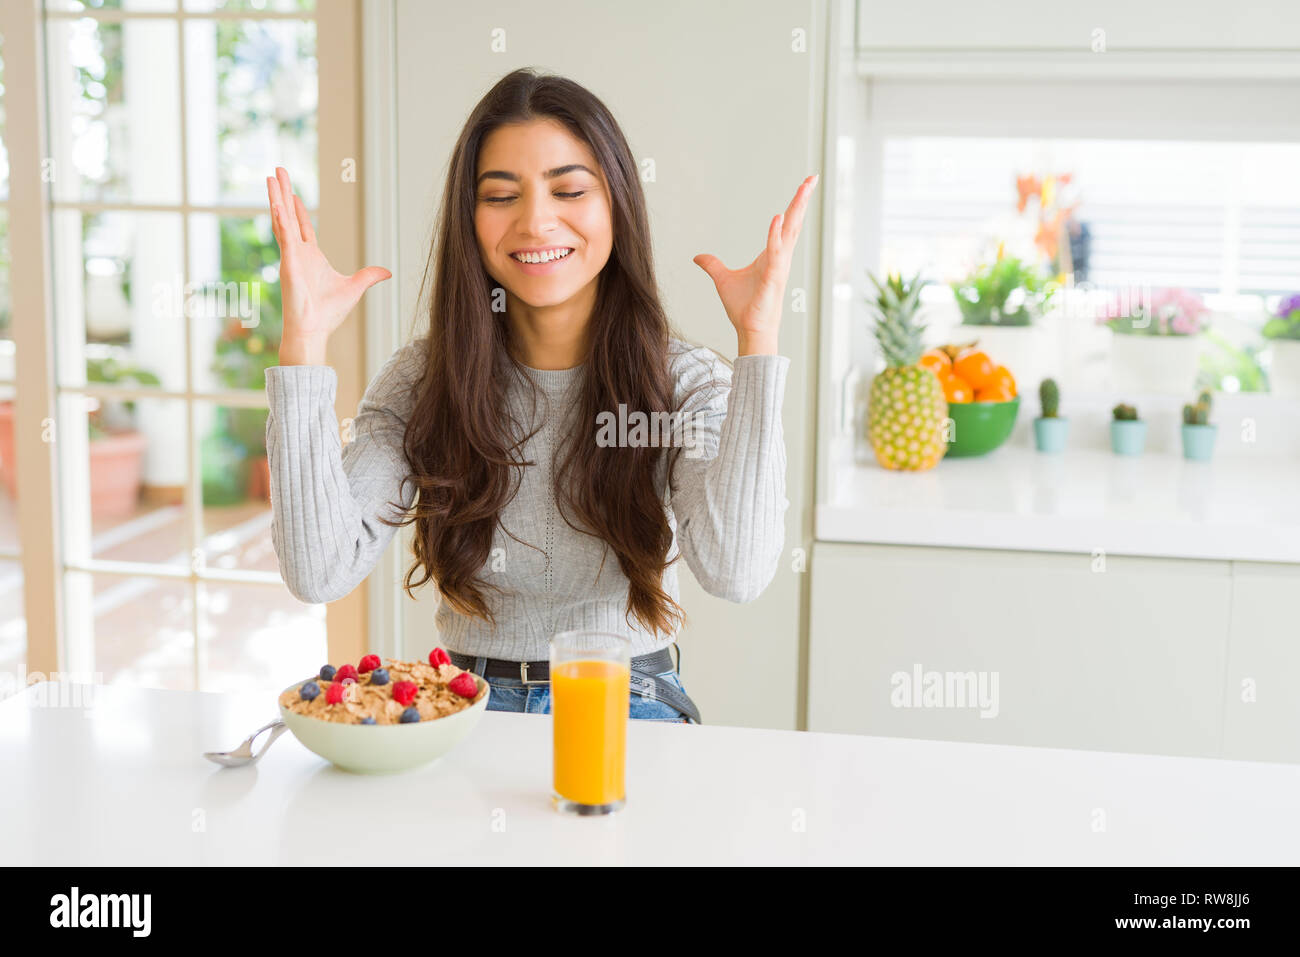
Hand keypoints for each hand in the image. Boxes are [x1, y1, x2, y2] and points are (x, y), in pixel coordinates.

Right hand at [267, 166, 390, 351]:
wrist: (314, 329)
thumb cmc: (328, 313)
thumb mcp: (354, 287)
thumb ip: (369, 276)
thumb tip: (387, 271)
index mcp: (311, 257)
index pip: (303, 226)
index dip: (298, 209)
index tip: (293, 193)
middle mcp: (298, 253)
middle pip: (289, 216)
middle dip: (284, 193)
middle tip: (277, 171)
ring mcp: (291, 256)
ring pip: (282, 220)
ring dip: (276, 198)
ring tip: (271, 176)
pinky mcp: (288, 262)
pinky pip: (283, 236)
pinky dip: (280, 219)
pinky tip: (277, 202)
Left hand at [693, 174, 817, 354]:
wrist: (749, 328)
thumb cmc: (744, 307)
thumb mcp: (722, 279)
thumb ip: (712, 265)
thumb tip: (698, 257)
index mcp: (773, 254)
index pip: (787, 223)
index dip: (795, 205)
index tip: (804, 186)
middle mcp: (781, 256)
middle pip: (795, 221)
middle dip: (803, 199)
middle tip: (813, 177)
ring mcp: (779, 265)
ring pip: (791, 231)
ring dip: (797, 209)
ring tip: (804, 188)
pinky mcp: (773, 276)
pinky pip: (775, 251)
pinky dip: (776, 235)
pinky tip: (777, 218)